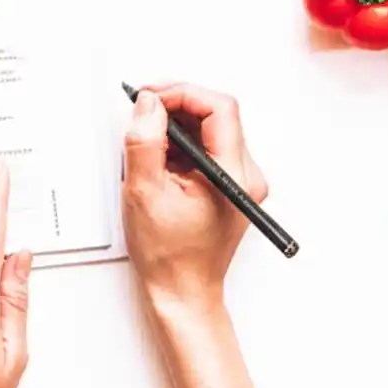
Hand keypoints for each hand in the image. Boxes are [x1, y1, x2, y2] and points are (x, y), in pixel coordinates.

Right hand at [122, 83, 268, 312]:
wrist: (183, 293)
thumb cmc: (169, 256)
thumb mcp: (145, 193)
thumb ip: (145, 142)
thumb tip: (148, 104)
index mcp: (234, 176)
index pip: (218, 108)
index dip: (181, 94)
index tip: (151, 98)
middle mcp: (245, 175)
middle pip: (215, 115)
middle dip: (176, 106)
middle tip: (142, 111)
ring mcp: (239, 181)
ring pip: (209, 129)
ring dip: (176, 126)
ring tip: (147, 144)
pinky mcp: (228, 186)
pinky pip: (205, 148)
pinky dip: (180, 145)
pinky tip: (158, 161)